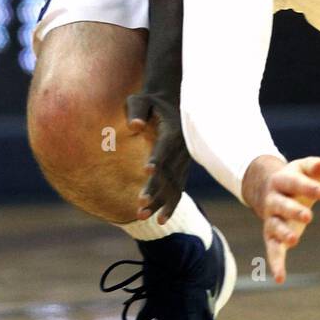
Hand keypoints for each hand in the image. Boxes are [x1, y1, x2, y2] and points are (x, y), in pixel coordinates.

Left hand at [128, 87, 189, 221]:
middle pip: (169, 172)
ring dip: (161, 202)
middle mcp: (182, 148)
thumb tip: (135, 126)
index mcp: (173, 131)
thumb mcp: (139, 99)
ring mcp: (184, 160)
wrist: (170, 103)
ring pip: (175, 185)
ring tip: (143, 216)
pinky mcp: (182, 169)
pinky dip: (170, 204)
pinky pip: (178, 188)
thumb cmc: (150, 101)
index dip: (157, 158)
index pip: (165, 147)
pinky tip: (159, 219)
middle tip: (140, 204)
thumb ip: (136, 110)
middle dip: (156, 189)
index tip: (146, 170)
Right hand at [242, 155, 319, 283]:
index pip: (294, 183)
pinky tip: (280, 278)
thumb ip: (316, 166)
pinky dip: (275, 263)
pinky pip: (273, 250)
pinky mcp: (273, 236)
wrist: (269, 189)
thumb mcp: (304, 169)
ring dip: (283, 233)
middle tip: (308, 216)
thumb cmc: (295, 179)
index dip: (308, 187)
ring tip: (294, 240)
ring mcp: (271, 219)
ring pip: (275, 227)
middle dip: (293, 210)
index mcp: (281, 181)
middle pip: (281, 205)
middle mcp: (272, 201)